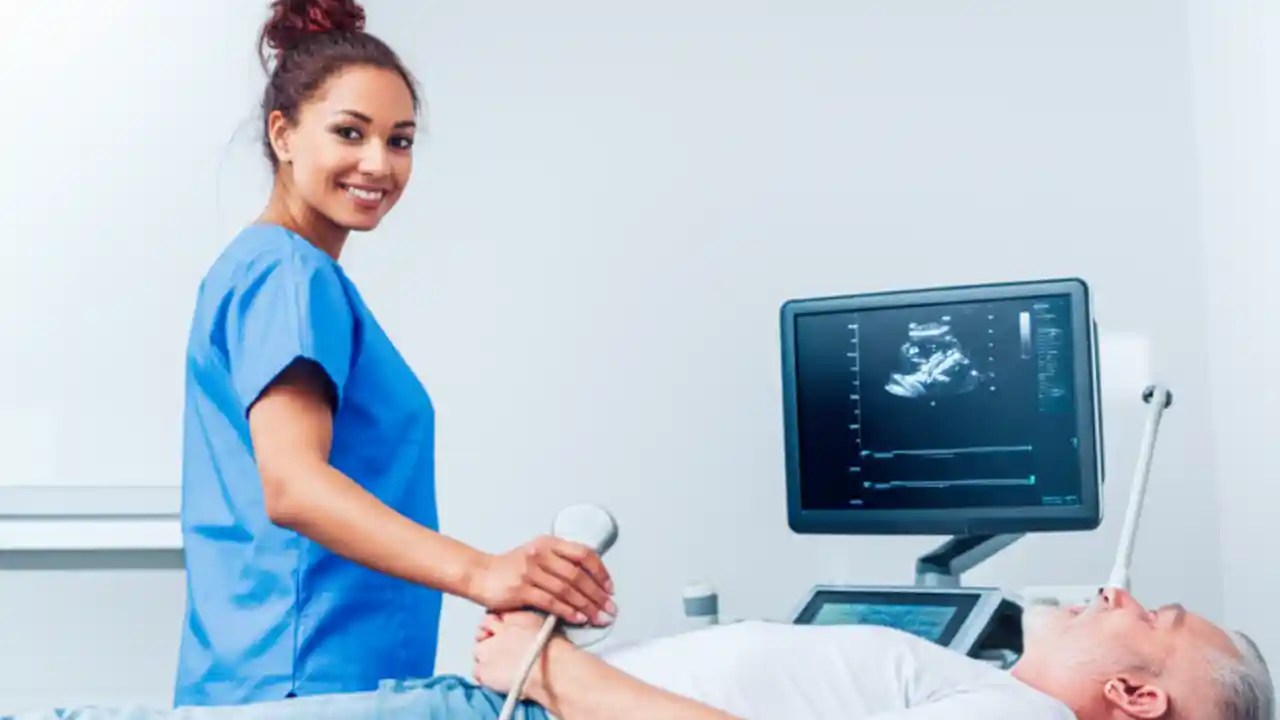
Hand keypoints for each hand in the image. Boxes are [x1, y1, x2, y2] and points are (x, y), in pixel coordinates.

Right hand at [471, 535, 616, 625]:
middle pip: (578, 575)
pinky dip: (567, 611)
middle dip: (597, 595)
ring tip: (598, 617)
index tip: (609, 588)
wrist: (480, 574)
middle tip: (609, 609)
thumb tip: (590, 580)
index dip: (600, 572)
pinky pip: (551, 602)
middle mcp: (540, 554)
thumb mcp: (536, 554)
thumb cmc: (510, 567)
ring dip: (586, 606)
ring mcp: (530, 571)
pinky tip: (578, 618)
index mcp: (548, 543)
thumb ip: (560, 561)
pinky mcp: (521, 589)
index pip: (583, 554)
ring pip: (567, 590)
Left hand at [473, 611, 560, 696]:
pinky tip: (494, 678)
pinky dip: (483, 675)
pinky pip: (476, 671)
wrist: (551, 668)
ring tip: (496, 665)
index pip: (495, 614)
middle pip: (482, 627)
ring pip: (477, 649)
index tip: (500, 630)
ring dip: (484, 656)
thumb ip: (530, 625)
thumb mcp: (545, 626)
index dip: (496, 623)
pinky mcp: (484, 669)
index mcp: (514, 617)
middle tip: (495, 647)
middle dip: (485, 636)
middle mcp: (498, 630)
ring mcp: (488, 649)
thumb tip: (528, 631)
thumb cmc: (555, 651)